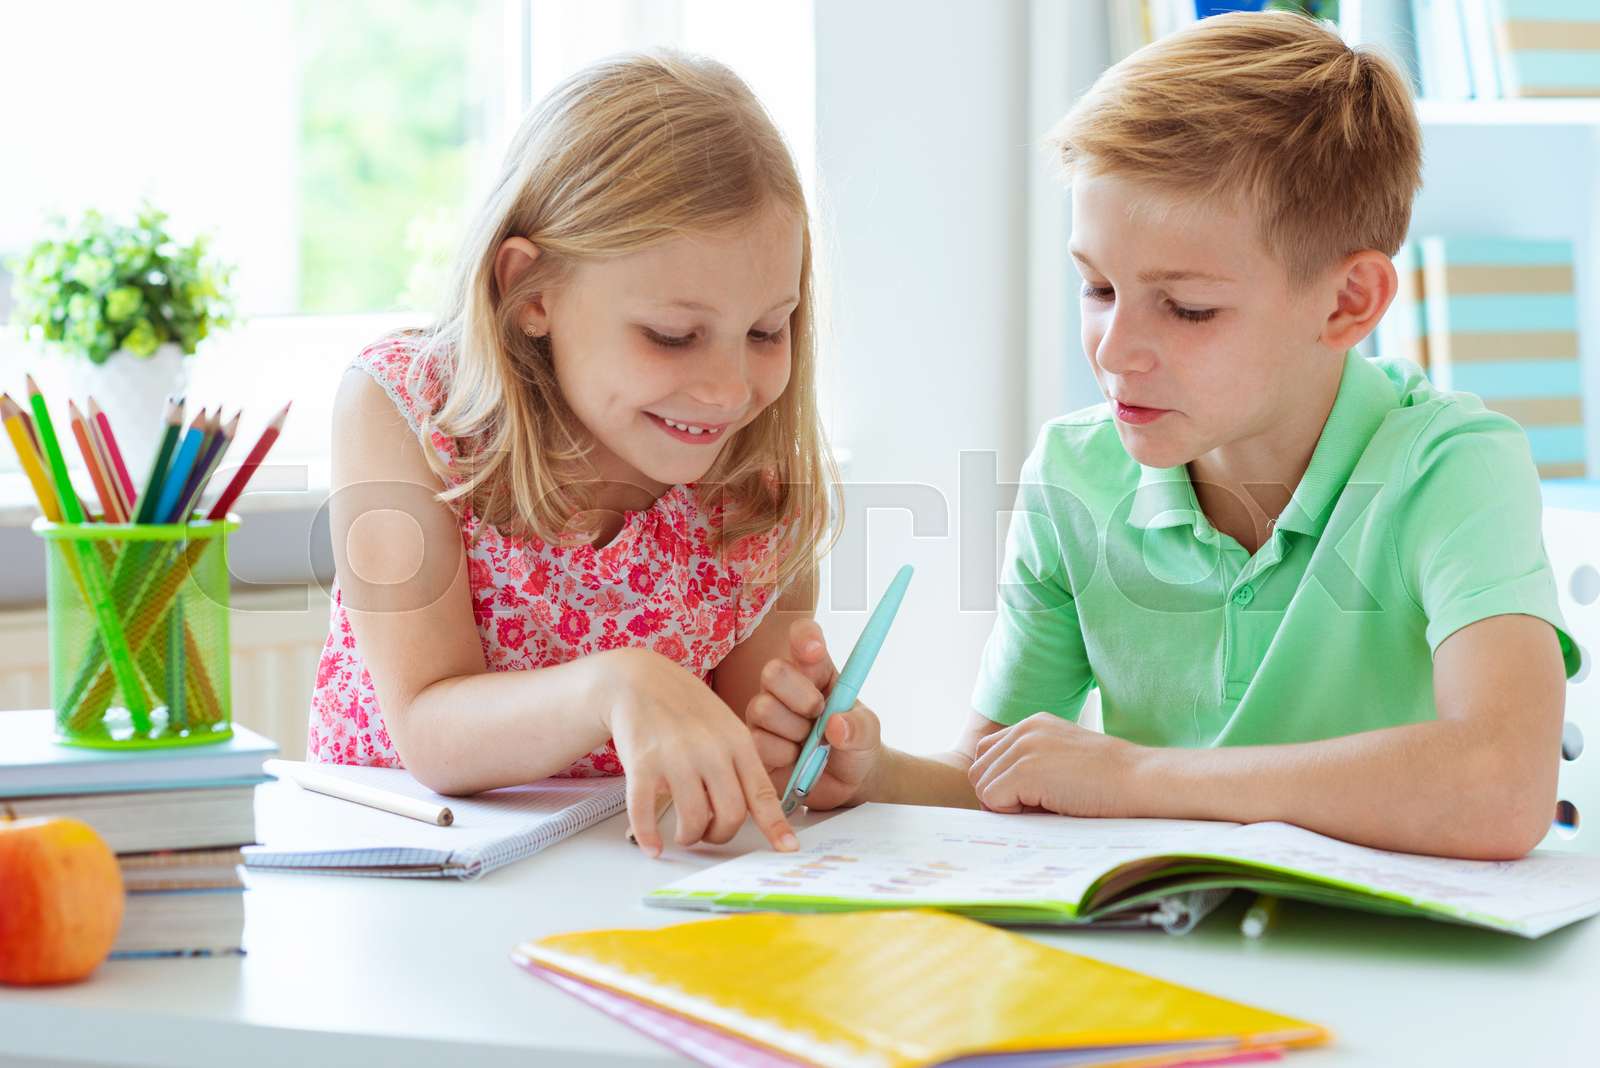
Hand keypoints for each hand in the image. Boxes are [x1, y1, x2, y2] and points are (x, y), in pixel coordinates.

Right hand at [595, 648, 796, 856]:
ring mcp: (676, 757)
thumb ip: (740, 763)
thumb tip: (756, 809)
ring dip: (689, 837)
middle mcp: (710, 750)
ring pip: (693, 819)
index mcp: (737, 741)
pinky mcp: (642, 764)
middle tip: (710, 833)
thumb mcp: (724, 726)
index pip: (763, 792)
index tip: (786, 849)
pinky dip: (649, 836)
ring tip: (684, 834)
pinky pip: (646, 813)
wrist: (638, 679)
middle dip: (721, 834)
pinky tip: (652, 845)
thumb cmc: (685, 708)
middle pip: (731, 814)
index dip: (776, 825)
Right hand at [745, 619, 883, 810]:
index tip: (815, 651)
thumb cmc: (855, 745)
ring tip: (809, 744)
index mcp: (816, 671)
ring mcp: (766, 714)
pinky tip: (795, 760)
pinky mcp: (755, 743)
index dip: (804, 637)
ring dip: (794, 731)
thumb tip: (837, 725)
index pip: (803, 637)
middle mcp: (785, 687)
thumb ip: (860, 726)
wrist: (847, 784)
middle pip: (773, 671)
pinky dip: (783, 754)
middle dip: (799, 696)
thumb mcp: (868, 733)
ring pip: (763, 708)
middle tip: (818, 713)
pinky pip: (758, 741)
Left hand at [969, 712, 1140, 816]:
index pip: (988, 754)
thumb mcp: (1064, 760)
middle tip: (1036, 807)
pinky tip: (1047, 809)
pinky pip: (992, 800)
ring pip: (981, 785)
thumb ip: (1032, 766)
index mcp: (1033, 724)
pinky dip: (1012, 813)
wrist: (1142, 781)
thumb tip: (995, 797)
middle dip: (999, 794)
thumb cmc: (1111, 782)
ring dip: (1006, 804)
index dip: (1002, 781)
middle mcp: (1025, 729)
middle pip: (978, 770)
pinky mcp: (1025, 770)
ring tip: (1045, 806)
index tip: (1032, 796)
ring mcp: (1024, 748)